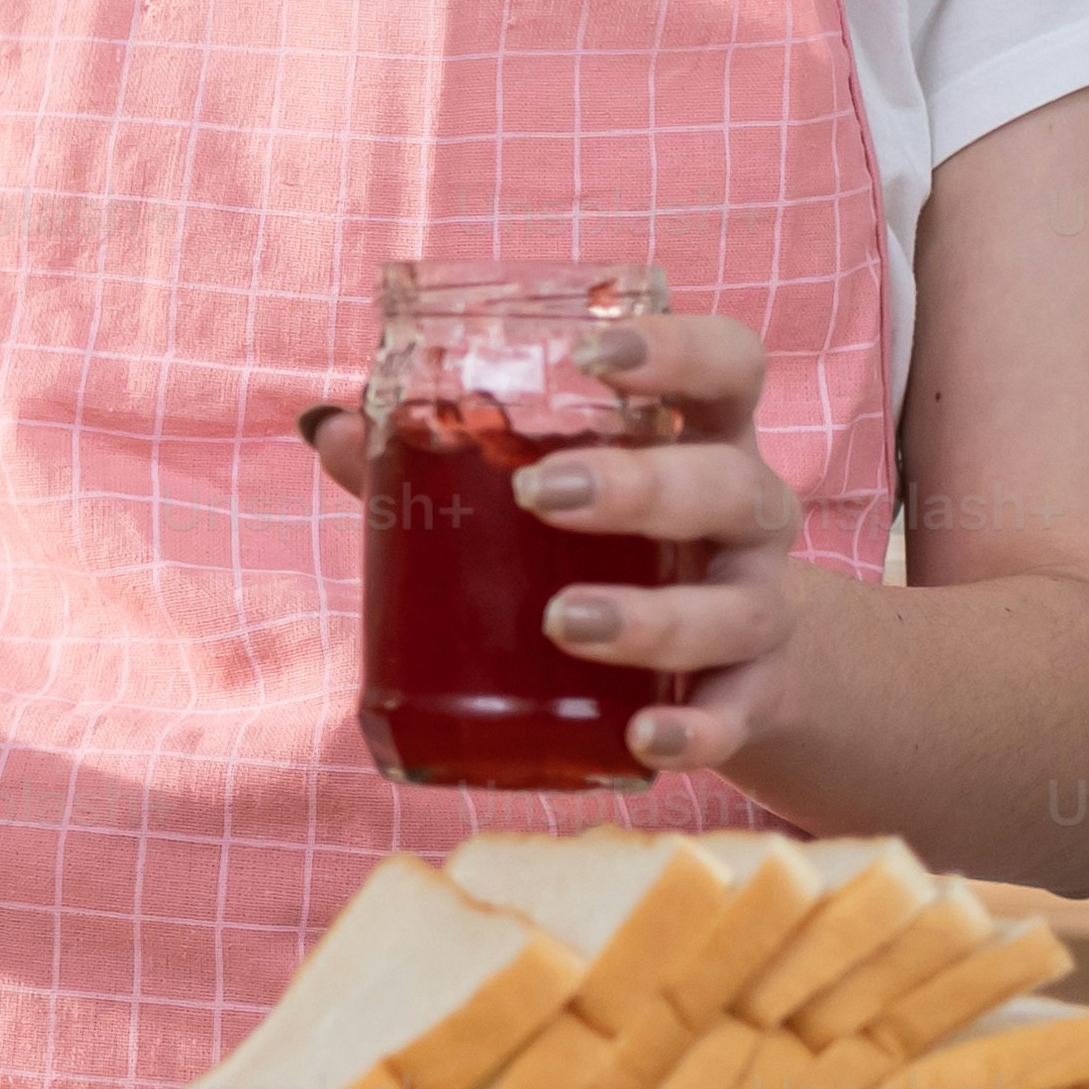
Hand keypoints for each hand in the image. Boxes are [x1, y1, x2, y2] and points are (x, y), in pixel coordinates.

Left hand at [302, 311, 805, 775]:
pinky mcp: (756, 695)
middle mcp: (747, 516)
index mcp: (702, 438)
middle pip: (728, 483)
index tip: (595, 354)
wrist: (733, 665)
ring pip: (733, 607)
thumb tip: (330, 428)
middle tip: (538, 493)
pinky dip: (695, 730)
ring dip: (650, 617)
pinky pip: (736, 715)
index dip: (677, 350)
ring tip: (564, 621)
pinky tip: (642, 738)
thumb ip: (445, 461)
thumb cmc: (622, 546)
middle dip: (638, 486)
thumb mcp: (558, 488)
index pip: (727, 365)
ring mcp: (758, 606)